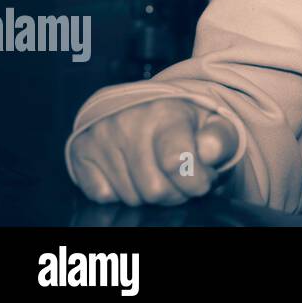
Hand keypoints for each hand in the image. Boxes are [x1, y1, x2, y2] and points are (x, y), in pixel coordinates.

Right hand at [69, 99, 239, 206]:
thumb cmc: (184, 122)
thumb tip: (209, 152)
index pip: (176, 162)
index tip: (204, 180)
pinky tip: (133, 173)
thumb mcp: (213, 124)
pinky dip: (120, 192)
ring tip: (159, 173)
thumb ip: (220, 139)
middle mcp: (128, 122)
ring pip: (130, 197)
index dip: (195, 182)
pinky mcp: (80, 151)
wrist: (147, 105)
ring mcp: (101, 136)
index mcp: (165, 112)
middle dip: (176, 193)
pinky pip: (103, 195)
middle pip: (155, 189)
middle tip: (181, 179)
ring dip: (150, 195)